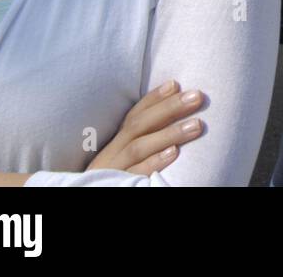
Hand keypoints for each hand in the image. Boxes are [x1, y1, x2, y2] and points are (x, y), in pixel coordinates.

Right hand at [87, 80, 206, 175]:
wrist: (85, 200)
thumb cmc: (121, 176)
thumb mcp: (127, 155)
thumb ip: (145, 137)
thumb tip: (177, 111)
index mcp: (116, 143)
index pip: (134, 114)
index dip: (154, 98)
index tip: (176, 83)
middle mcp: (112, 152)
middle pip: (138, 125)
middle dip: (169, 108)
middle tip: (197, 97)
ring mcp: (113, 169)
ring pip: (139, 147)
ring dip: (169, 134)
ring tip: (196, 125)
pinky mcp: (116, 186)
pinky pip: (135, 174)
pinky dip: (154, 162)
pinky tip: (174, 153)